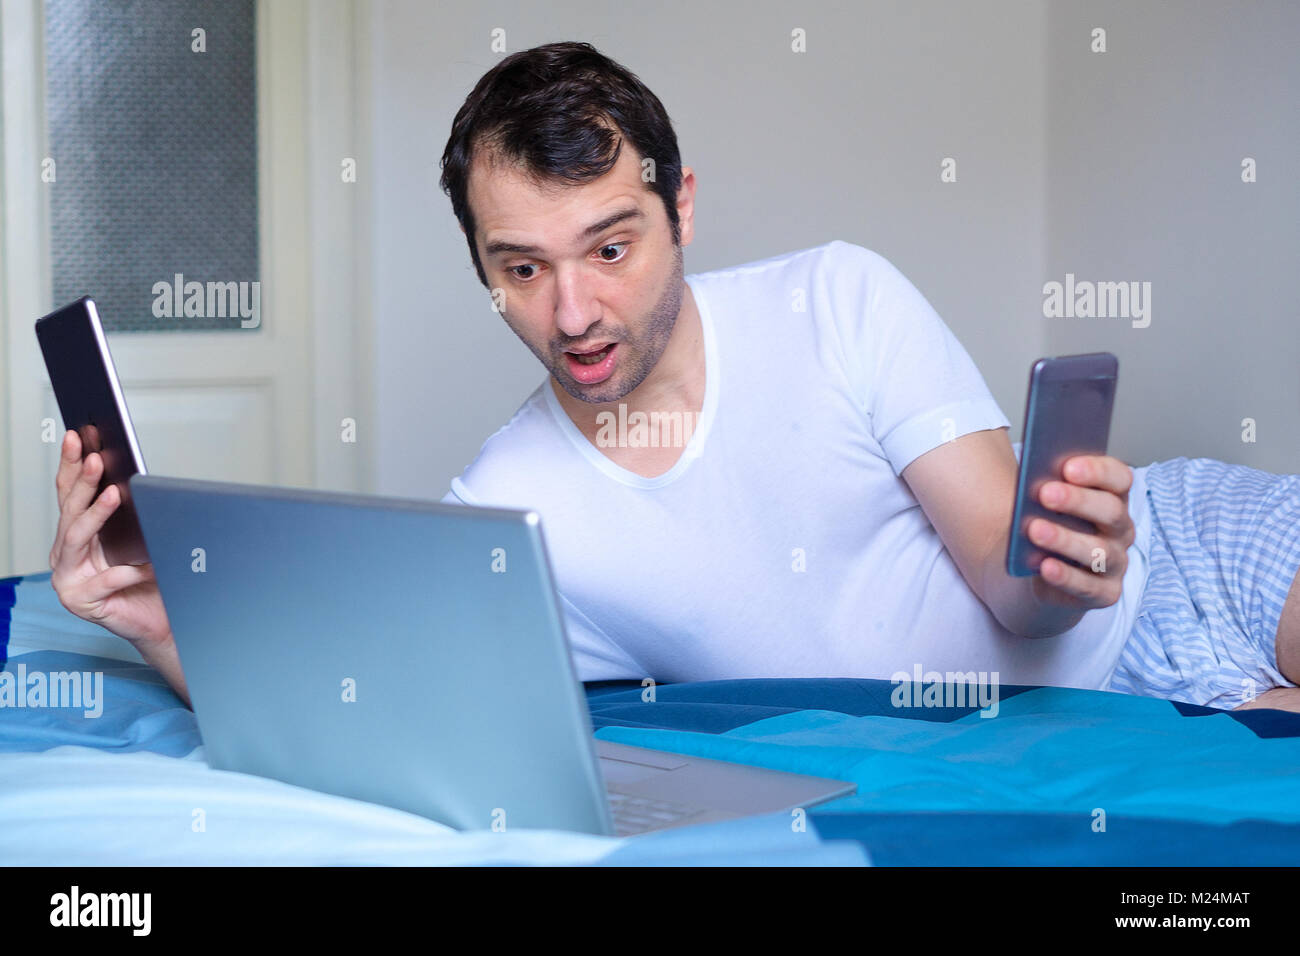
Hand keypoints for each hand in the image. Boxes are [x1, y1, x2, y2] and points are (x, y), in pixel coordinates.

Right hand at [49, 429, 172, 648]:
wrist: (162, 623)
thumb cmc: (153, 579)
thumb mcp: (142, 539)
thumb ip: (131, 513)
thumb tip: (133, 473)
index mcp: (77, 536)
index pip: (70, 493)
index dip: (72, 463)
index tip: (79, 434)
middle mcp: (65, 555)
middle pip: (69, 511)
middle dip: (81, 480)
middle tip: (95, 456)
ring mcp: (68, 579)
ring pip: (76, 540)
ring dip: (95, 514)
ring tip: (113, 494)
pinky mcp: (80, 603)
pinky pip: (103, 582)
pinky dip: (123, 573)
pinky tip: (141, 567)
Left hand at [1027, 454, 1134, 611]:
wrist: (1036, 571)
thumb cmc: (1044, 523)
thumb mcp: (1042, 502)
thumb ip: (1045, 486)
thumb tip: (1034, 477)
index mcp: (1112, 497)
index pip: (1119, 478)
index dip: (1098, 471)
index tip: (1068, 467)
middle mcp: (1120, 529)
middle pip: (1111, 511)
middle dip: (1078, 501)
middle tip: (1044, 493)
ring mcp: (1115, 562)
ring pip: (1099, 551)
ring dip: (1066, 540)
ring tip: (1034, 530)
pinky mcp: (1104, 593)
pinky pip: (1089, 587)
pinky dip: (1066, 577)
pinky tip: (1044, 566)